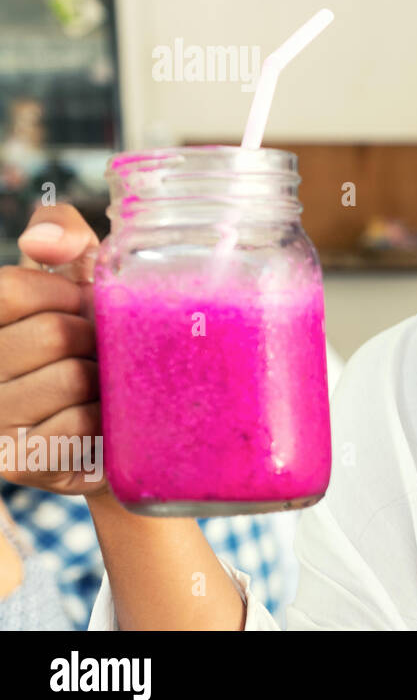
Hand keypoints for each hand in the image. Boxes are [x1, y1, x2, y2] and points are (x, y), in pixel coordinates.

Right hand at [0, 203, 106, 497]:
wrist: (123, 416)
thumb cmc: (93, 334)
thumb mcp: (78, 274)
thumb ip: (61, 235)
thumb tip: (42, 243)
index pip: (10, 290)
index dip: (63, 292)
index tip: (81, 305)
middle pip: (52, 334)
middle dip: (93, 336)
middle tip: (100, 350)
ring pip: (71, 378)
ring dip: (104, 377)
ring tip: (100, 384)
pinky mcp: (19, 464)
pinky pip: (80, 424)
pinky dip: (105, 418)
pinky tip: (99, 422)